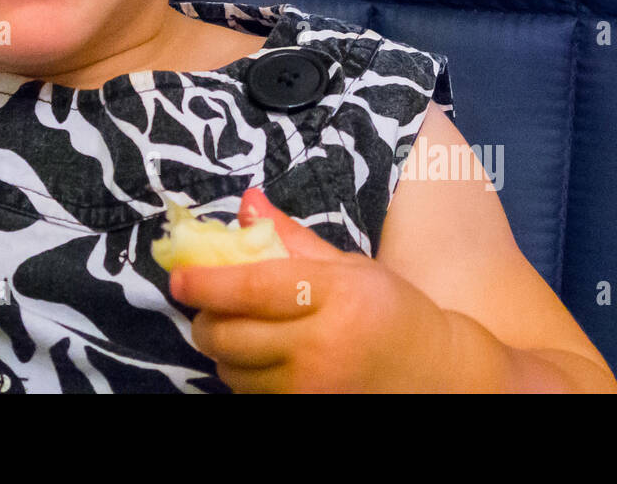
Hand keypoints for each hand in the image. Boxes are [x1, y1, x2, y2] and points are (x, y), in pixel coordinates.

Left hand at [168, 186, 457, 391]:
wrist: (438, 377)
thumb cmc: (392, 313)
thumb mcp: (349, 266)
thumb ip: (292, 238)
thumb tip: (247, 202)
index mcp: (336, 295)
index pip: (253, 288)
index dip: (207, 282)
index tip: (178, 277)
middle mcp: (323, 346)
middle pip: (232, 335)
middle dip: (204, 318)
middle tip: (203, 304)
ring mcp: (314, 388)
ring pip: (233, 370)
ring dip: (222, 349)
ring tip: (238, 330)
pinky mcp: (308, 413)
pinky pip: (250, 394)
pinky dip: (242, 375)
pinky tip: (260, 359)